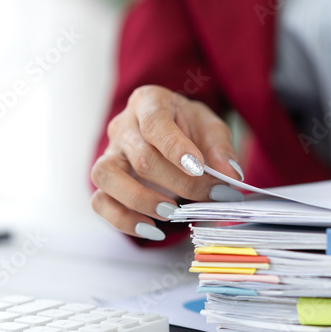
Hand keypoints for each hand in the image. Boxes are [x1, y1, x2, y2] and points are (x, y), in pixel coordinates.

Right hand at [91, 85, 243, 240]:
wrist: (170, 136)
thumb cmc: (188, 128)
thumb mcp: (210, 128)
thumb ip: (221, 148)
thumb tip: (230, 175)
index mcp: (149, 102)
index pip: (155, 123)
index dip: (175, 147)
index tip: (198, 168)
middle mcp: (122, 126)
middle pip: (142, 157)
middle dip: (179, 182)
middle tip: (209, 197)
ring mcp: (109, 154)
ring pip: (106, 176)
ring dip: (141, 200)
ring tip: (172, 213)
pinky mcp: (104, 182)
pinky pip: (100, 202)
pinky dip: (122, 219)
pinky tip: (151, 229)